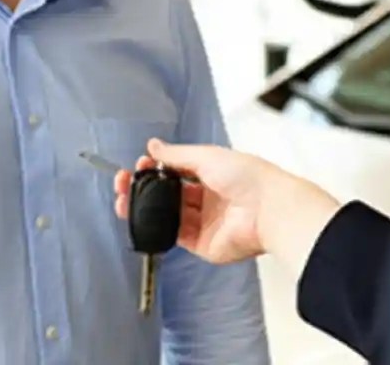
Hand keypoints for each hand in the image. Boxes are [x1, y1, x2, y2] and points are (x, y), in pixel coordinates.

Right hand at [114, 138, 341, 268]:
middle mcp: (208, 199)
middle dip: (144, 189)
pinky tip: (141, 218)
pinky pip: (175, 237)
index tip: (138, 165)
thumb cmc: (248, 177)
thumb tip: (152, 145)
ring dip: (144, 208)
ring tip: (121, 200)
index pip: (176, 171)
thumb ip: (176, 155)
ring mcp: (205, 222)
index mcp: (213, 174)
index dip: (155, 169)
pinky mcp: (203, 244)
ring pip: (167, 216)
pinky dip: (157, 229)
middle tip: (122, 183)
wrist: (268, 209)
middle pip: (168, 195)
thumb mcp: (206, 156)